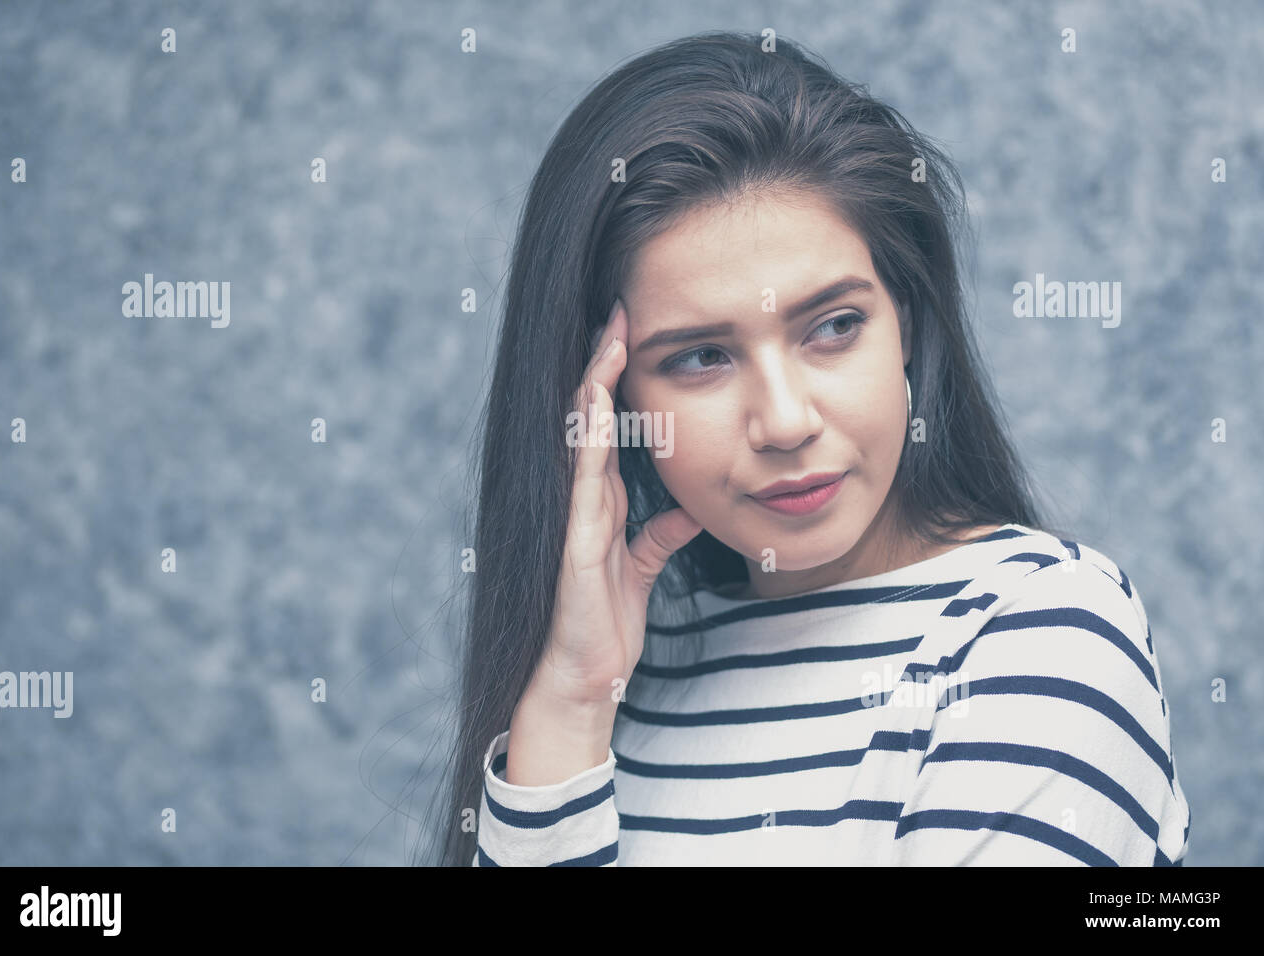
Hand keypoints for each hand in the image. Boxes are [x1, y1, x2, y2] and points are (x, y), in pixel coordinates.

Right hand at [530, 297, 702, 707]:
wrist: (582, 680)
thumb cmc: (605, 625)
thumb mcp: (643, 570)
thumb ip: (660, 535)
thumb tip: (688, 509)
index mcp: (602, 503)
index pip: (611, 426)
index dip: (620, 380)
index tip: (637, 333)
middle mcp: (584, 500)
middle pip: (592, 416)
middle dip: (604, 363)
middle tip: (619, 309)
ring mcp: (576, 516)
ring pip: (583, 437)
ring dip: (596, 385)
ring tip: (609, 335)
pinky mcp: (575, 542)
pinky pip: (585, 481)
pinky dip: (591, 441)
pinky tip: (598, 404)